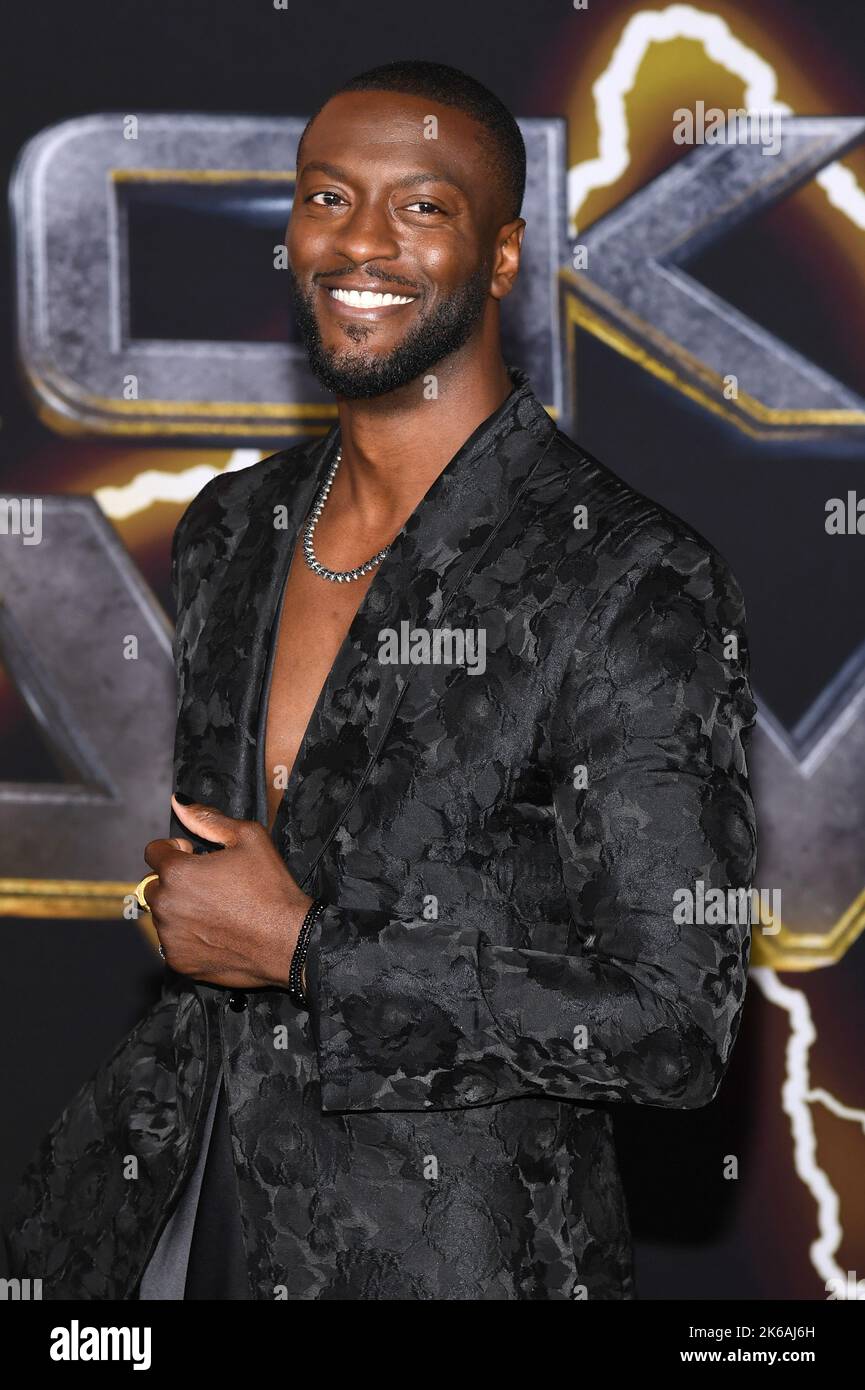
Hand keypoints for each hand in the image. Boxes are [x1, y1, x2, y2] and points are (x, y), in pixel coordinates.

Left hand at [141, 795, 313, 988]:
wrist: (289, 942)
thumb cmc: (271, 888)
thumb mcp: (248, 838)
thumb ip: (207, 818)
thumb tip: (179, 801)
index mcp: (177, 872)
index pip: (153, 852)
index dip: (175, 850)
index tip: (195, 856)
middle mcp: (166, 905)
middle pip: (154, 885)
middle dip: (175, 881)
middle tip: (210, 885)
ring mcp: (170, 937)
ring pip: (163, 915)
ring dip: (180, 909)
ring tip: (217, 910)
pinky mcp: (179, 962)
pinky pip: (173, 943)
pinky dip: (188, 936)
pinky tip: (217, 932)